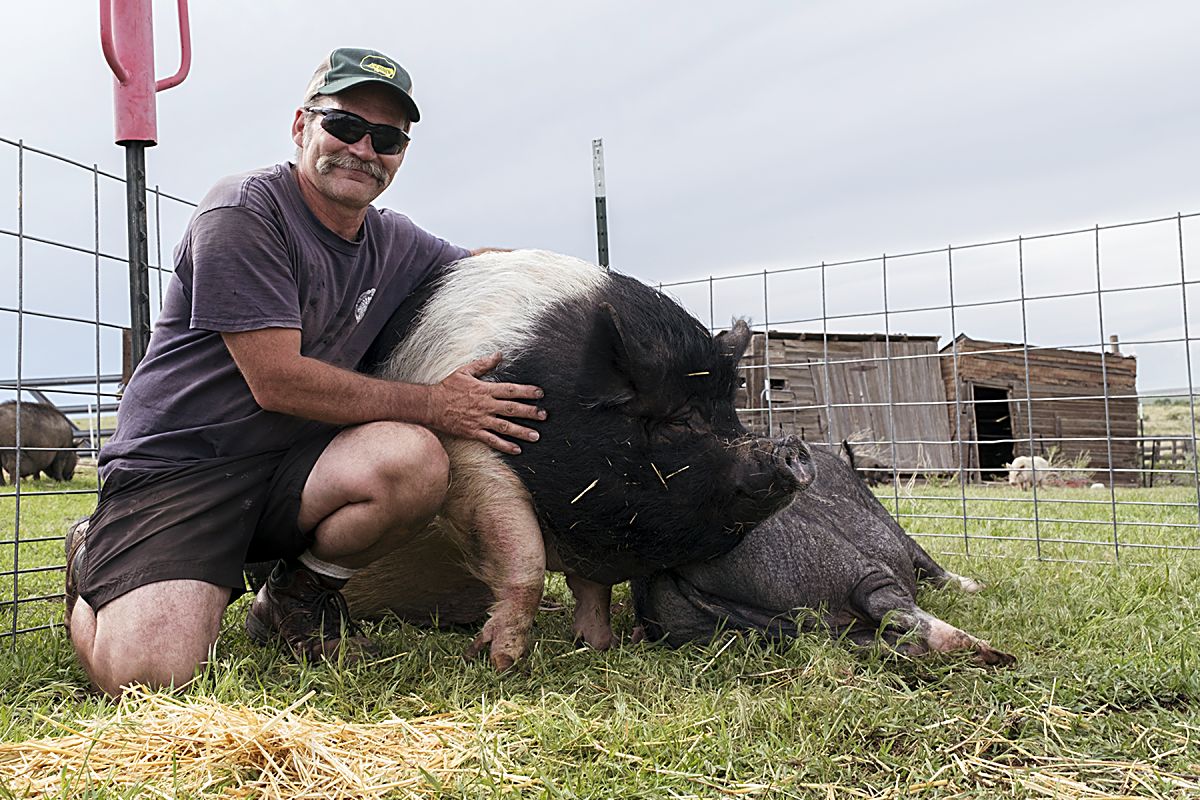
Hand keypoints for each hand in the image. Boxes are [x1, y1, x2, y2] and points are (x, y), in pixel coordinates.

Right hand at [428, 352, 545, 453]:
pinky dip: (505, 446)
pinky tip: (517, 450)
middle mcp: (486, 405)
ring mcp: (480, 420)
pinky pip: (492, 440)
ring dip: (522, 432)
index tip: (540, 394)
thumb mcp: (465, 371)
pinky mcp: (474, 432)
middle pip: (512, 409)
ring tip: (536, 436)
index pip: (511, 390)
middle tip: (544, 416)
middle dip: (530, 412)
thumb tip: (499, 354)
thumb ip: (484, 364)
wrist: (431, 405)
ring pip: (505, 427)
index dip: (527, 391)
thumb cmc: (448, 387)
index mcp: (485, 389)